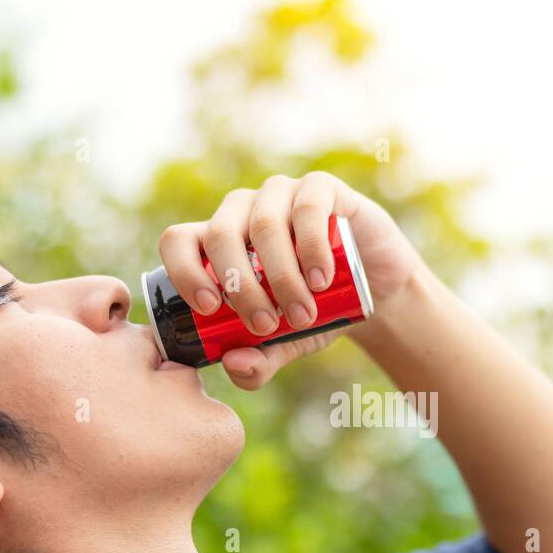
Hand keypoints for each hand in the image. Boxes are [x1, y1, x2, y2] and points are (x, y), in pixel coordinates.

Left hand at [156, 172, 420, 388]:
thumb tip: (232, 363)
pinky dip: (310, 247)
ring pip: (263, 224)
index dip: (184, 271)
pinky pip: (307, 208)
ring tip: (302, 315)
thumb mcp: (284, 345)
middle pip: (220, 235)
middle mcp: (242, 211)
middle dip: (240, 287)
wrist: (372, 289)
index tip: (210, 310)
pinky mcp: (320, 188)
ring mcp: (280, 195)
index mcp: (217, 241)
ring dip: (280, 276)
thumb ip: (257, 363)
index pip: (179, 241)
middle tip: (266, 326)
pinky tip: (320, 278)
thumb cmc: (315, 311)